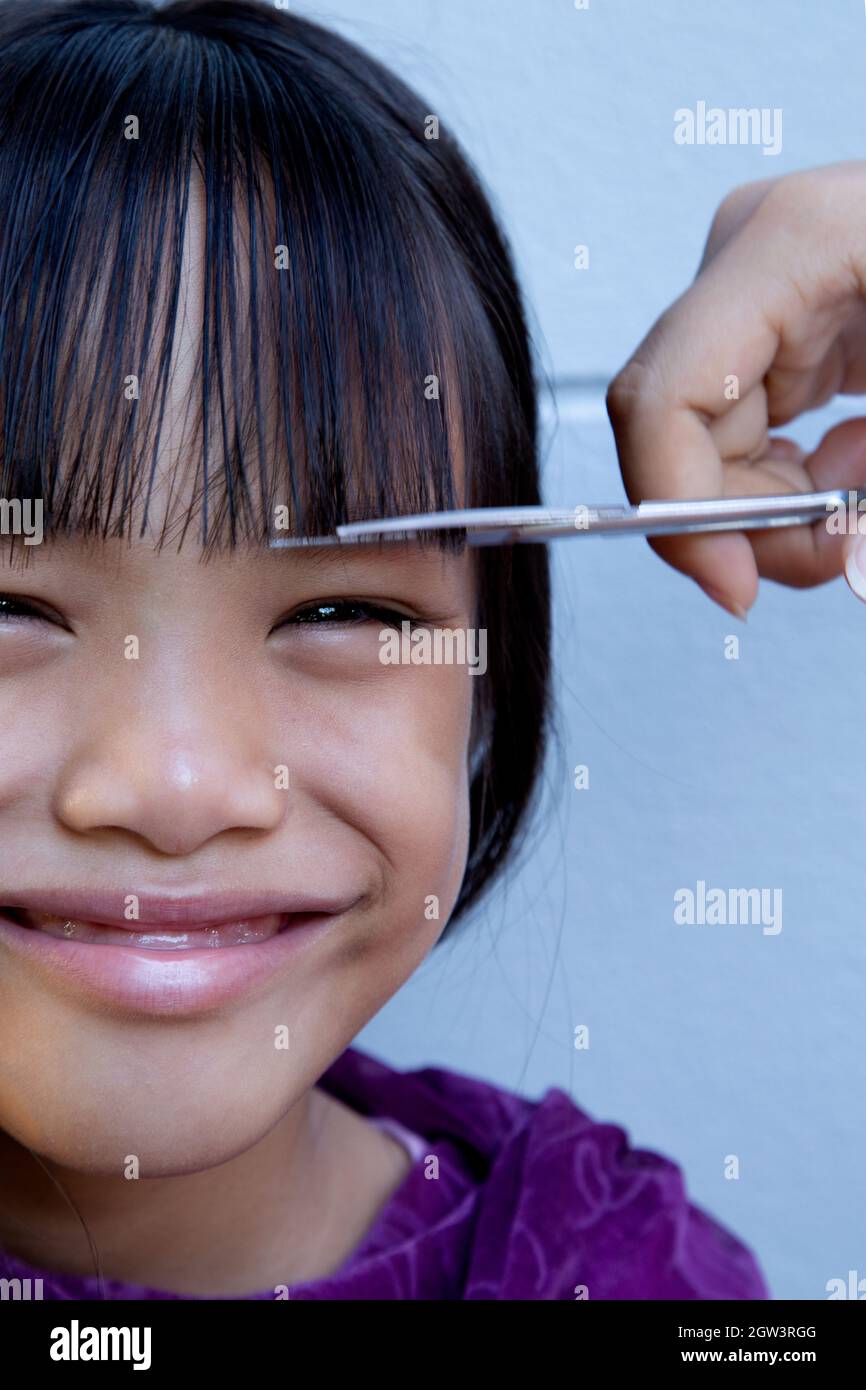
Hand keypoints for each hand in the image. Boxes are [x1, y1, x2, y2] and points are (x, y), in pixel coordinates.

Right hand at [605, 161, 865, 616]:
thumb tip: (850, 562)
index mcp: (792, 245)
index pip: (663, 398)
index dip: (681, 507)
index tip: (737, 584)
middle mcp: (751, 264)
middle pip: (683, 440)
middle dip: (754, 521)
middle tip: (843, 551)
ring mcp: (756, 295)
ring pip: (711, 451)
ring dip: (785, 502)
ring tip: (862, 478)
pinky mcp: (777, 326)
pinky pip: (748, 434)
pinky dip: (798, 477)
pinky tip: (852, 453)